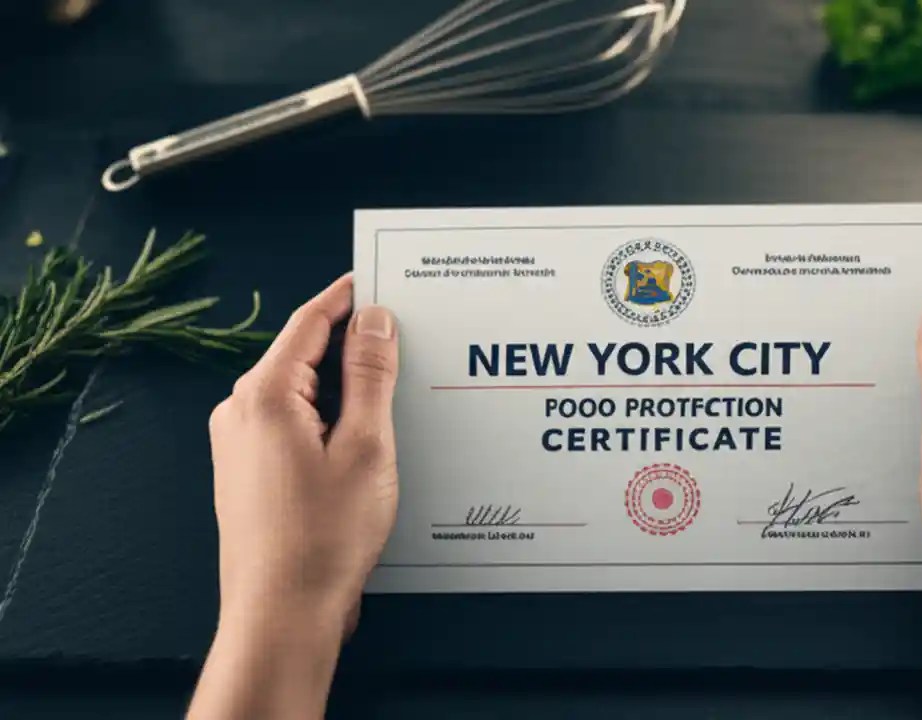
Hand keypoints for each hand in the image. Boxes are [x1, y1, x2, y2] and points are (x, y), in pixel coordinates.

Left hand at [191, 275, 399, 719]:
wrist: (281, 615)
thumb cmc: (324, 537)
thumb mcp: (366, 447)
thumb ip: (371, 376)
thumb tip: (375, 318)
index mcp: (265, 395)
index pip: (310, 321)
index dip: (348, 296)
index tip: (380, 278)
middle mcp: (240, 412)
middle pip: (302, 354)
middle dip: (352, 342)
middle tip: (404, 334)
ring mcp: (238, 445)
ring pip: (299, 392)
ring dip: (343, 384)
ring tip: (394, 387)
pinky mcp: (247, 473)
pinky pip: (291, 424)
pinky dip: (329, 417)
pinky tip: (365, 435)